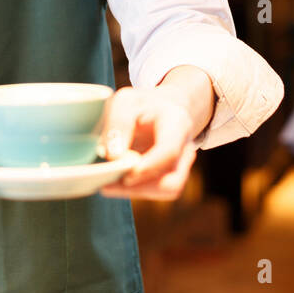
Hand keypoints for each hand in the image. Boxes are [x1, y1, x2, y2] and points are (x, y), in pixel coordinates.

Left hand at [98, 85, 198, 200]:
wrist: (159, 109)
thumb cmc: (140, 105)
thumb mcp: (124, 101)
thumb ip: (118, 122)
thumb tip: (113, 156)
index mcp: (177, 123)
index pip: (169, 151)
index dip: (148, 167)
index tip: (125, 176)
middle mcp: (186, 147)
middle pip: (172, 180)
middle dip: (139, 187)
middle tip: (106, 185)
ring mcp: (183, 165)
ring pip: (166, 190)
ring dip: (135, 191)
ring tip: (107, 184)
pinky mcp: (173, 177)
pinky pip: (158, 191)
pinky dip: (136, 191)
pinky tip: (116, 182)